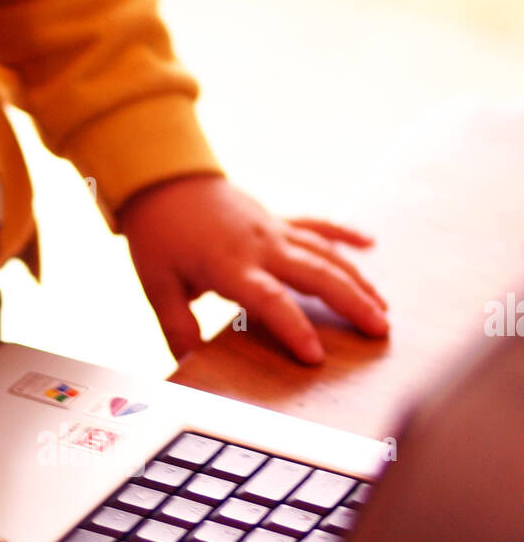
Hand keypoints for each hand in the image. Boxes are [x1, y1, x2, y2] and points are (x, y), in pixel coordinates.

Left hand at [116, 174, 388, 363]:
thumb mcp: (156, 285)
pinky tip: (371, 243)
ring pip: (325, 253)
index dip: (294, 328)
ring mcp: (273, 230)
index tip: (316, 357)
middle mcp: (261, 246)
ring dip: (357, 280)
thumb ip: (176, 325)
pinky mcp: (276, 220)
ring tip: (384, 309)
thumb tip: (190, 361)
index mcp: (230, 265)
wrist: (162, 179)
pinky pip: (317, 225)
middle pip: (316, 274)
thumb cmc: (157, 235)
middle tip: (380, 331)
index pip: (270, 300)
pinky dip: (344, 234)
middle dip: (351, 303)